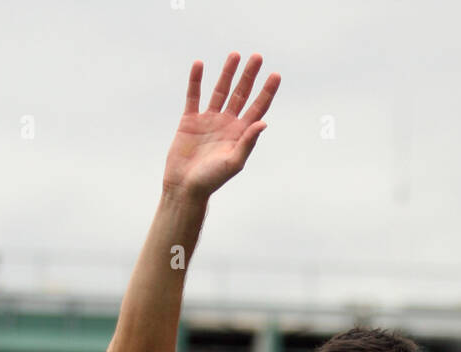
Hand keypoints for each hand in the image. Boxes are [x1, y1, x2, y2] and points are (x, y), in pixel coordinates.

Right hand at [163, 53, 279, 198]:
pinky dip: (196, 81)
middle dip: (249, 76)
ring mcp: (208, 121)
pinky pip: (194, 96)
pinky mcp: (190, 120)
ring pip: (220, 91)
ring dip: (228, 73)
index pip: (257, 108)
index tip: (276, 75)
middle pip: (241, 95)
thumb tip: (263, 122)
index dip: (267, 92)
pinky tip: (200, 64)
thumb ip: (248, 142)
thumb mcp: (233, 162)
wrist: (185, 187)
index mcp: (240, 134)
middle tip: (258, 57)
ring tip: (235, 54)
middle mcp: (226, 124)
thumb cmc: (211, 180)